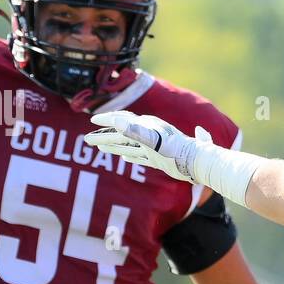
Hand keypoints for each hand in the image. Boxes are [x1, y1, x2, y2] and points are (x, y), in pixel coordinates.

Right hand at [86, 110, 208, 182]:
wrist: (196, 162)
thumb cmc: (177, 150)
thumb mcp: (154, 140)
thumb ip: (136, 131)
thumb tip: (116, 121)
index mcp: (147, 126)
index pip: (123, 121)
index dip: (107, 121)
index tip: (92, 121)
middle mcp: (150, 135)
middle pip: (122, 134)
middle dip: (105, 135)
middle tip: (87, 139)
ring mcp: (154, 148)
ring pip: (129, 145)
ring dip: (113, 145)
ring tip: (99, 147)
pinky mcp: (159, 161)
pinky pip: (140, 156)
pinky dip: (129, 156)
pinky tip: (124, 158)